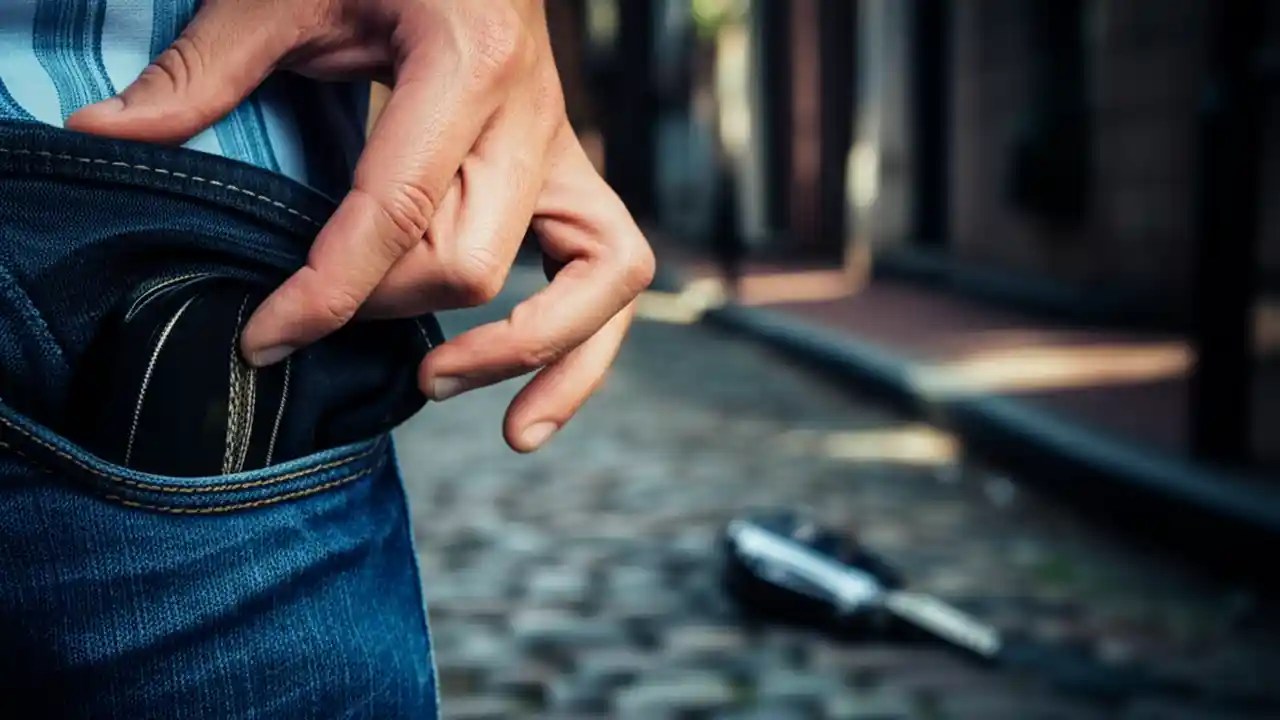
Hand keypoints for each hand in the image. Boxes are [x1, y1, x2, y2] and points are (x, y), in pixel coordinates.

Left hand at [68, 0, 653, 451]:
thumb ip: (208, 65)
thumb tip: (104, 133)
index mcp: (468, 64)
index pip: (399, 210)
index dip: (327, 290)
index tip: (265, 336)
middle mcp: (535, 118)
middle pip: (474, 259)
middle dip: (388, 308)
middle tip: (317, 320)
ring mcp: (567, 153)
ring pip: (589, 283)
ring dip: (516, 354)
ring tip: (434, 388)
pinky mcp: (574, 180)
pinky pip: (614, 277)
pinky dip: (582, 354)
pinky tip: (528, 417)